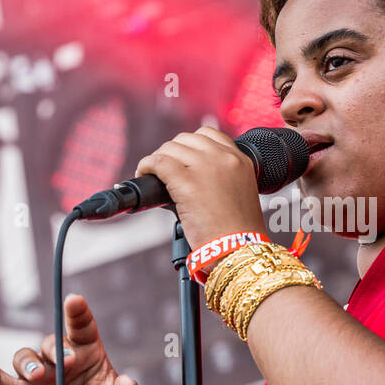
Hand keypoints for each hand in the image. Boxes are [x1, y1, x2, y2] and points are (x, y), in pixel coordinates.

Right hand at [0, 294, 141, 384]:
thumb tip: (128, 384)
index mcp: (87, 352)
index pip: (81, 326)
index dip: (77, 312)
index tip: (74, 301)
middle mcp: (59, 359)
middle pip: (51, 342)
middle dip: (56, 348)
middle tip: (68, 361)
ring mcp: (36, 377)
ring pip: (25, 357)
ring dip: (29, 362)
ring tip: (38, 376)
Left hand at [134, 126, 266, 248]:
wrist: (238, 249)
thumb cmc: (237, 231)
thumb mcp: (238, 192)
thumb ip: (221, 176)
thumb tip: (188, 171)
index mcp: (241, 160)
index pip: (208, 135)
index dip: (189, 145)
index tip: (181, 158)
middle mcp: (224, 158)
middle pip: (186, 140)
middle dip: (171, 153)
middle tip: (164, 171)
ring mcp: (206, 167)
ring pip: (170, 149)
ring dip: (157, 160)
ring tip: (152, 175)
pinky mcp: (188, 182)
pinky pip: (158, 162)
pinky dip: (146, 165)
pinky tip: (144, 174)